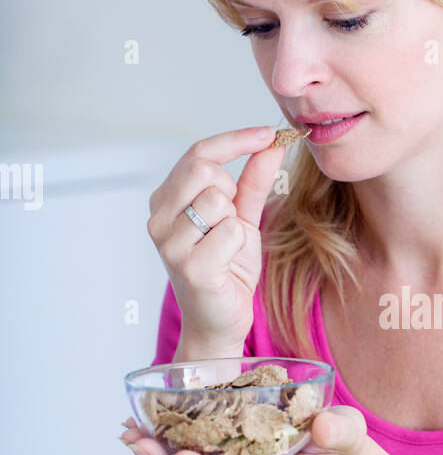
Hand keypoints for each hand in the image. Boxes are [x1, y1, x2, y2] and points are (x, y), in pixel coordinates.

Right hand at [147, 124, 286, 352]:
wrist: (221, 321)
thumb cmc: (228, 270)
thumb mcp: (243, 218)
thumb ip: (253, 181)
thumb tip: (271, 143)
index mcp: (166, 201)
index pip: (197, 153)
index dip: (235, 139)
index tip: (270, 132)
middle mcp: (158, 218)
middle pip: (204, 170)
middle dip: (231, 190)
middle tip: (231, 220)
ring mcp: (169, 243)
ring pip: (218, 200)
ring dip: (236, 223)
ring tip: (226, 248)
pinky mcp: (189, 267)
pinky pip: (230, 231)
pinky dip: (239, 245)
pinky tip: (227, 264)